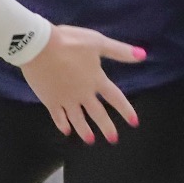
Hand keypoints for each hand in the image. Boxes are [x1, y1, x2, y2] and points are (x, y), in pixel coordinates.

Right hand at [19, 24, 144, 143]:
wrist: (40, 47)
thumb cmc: (70, 42)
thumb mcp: (97, 42)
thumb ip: (119, 51)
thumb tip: (143, 55)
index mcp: (96, 80)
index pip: (115, 98)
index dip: (126, 110)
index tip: (134, 122)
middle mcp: (83, 94)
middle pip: (97, 114)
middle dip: (106, 127)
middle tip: (113, 139)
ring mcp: (66, 99)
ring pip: (78, 119)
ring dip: (85, 130)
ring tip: (90, 140)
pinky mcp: (50, 100)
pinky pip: (58, 116)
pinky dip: (62, 124)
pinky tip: (65, 130)